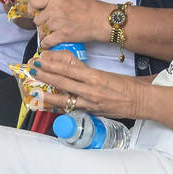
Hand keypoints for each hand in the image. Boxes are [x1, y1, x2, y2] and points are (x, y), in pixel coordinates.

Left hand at [29, 0, 110, 48]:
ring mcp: (57, 23)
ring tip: (52, 32)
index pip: (34, 1)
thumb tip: (46, 3)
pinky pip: (46, 42)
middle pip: (37, 19)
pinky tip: (48, 43)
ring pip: (41, 31)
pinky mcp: (62, 36)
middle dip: (42, 23)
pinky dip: (46, 44)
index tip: (33, 12)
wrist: (101, 19)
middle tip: (49, 24)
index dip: (32, 8)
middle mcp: (54, 10)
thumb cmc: (89, 7)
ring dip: (45, 33)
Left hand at [32, 49, 146, 117]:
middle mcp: (90, 90)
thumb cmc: (128, 86)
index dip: (52, 65)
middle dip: (45, 76)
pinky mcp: (92, 113)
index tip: (40, 60)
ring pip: (64, 99)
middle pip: (62, 82)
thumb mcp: (107, 74)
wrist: (142, 101)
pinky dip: (60, 108)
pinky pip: (72, 110)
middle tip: (31, 70)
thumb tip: (73, 70)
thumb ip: (89, 74)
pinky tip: (50, 106)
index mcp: (95, 76)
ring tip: (34, 90)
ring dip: (47, 94)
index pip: (69, 69)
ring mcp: (90, 103)